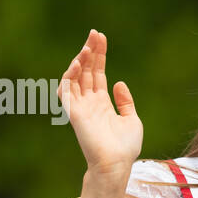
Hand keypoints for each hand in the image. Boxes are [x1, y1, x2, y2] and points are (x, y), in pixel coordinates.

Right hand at [59, 29, 142, 174]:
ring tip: (87, 47)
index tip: (101, 37)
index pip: (98, 73)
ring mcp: (80, 107)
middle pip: (87, 70)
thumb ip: (125, 101)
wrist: (117, 164)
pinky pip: (66, 91)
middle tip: (94, 33)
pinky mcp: (74, 114)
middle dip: (90, 51)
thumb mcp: (132, 119)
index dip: (99, 55)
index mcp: (102, 102)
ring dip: (79, 61)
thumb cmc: (125, 147)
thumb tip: (119, 82)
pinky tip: (78, 65)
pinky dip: (69, 77)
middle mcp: (89, 102)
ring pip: (75, 78)